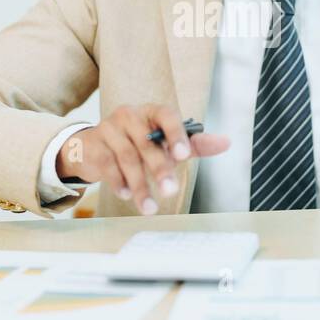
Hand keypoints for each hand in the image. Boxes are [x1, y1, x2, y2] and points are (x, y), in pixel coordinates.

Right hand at [56, 104, 229, 214]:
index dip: (175, 133)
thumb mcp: (165, 143)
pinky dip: (118, 182)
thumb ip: (193, 144)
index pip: (166, 115)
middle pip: (146, 142)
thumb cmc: (137, 144)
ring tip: (150, 207)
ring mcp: (109, 128)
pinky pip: (108, 164)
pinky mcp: (94, 145)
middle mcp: (129, 115)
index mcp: (151, 112)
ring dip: (140, 185)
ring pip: (127, 157)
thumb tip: (226, 142)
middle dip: (160, 169)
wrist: (94, 148)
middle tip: (172, 191)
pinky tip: (126, 195)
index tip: (183, 155)